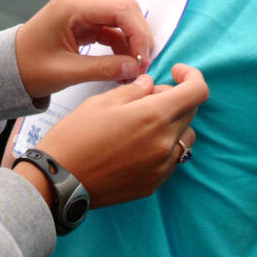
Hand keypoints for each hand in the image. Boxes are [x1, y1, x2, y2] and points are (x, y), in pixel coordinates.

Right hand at [11, 63, 206, 208]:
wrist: (59, 181)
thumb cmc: (75, 137)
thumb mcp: (101, 102)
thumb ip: (134, 90)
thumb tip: (150, 84)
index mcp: (154, 117)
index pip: (197, 92)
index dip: (192, 76)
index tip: (177, 72)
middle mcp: (164, 143)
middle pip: (191, 113)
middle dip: (175, 98)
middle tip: (147, 96)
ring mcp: (161, 167)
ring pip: (185, 137)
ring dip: (173, 124)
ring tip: (143, 122)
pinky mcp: (153, 184)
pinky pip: (173, 159)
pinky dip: (164, 146)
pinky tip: (138, 144)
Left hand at [14, 0, 153, 98]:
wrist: (9, 68)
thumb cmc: (28, 68)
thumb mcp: (65, 72)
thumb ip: (102, 69)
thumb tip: (135, 68)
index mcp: (71, 5)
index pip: (120, 9)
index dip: (138, 34)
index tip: (143, 60)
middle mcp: (79, 0)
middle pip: (126, 9)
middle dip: (139, 37)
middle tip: (142, 66)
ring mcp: (83, 9)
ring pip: (122, 18)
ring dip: (132, 42)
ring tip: (133, 70)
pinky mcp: (85, 20)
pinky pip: (113, 28)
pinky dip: (122, 46)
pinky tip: (123, 66)